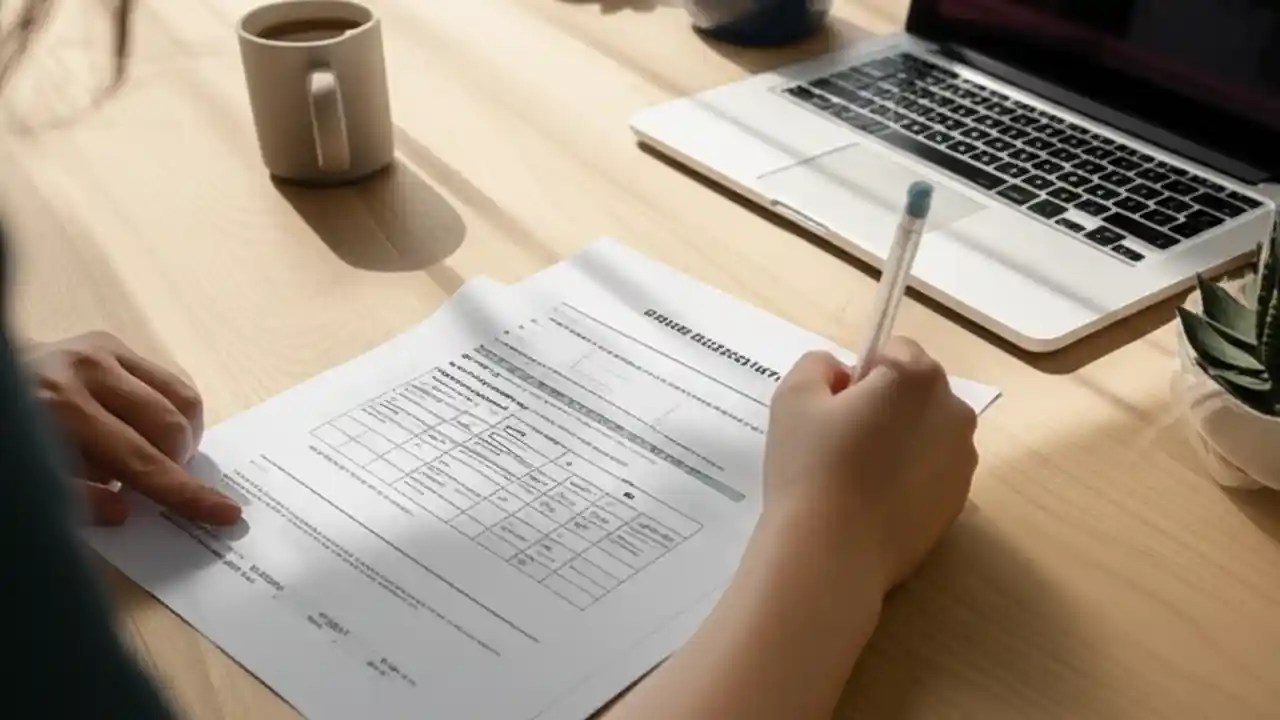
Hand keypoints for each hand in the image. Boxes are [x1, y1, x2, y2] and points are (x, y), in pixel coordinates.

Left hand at [25, 332, 240, 526]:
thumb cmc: (14, 446)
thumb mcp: (31, 480)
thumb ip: (76, 498)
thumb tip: (125, 509)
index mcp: (60, 408)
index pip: (139, 460)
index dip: (184, 492)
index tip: (226, 513)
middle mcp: (86, 371)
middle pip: (167, 426)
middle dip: (176, 465)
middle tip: (158, 483)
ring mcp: (102, 351)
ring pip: (181, 400)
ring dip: (181, 439)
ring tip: (156, 455)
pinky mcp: (110, 343)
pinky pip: (170, 382)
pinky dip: (173, 414)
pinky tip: (148, 429)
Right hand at [763, 338, 977, 594]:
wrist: (832, 554)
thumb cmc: (811, 467)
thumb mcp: (793, 397)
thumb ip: (818, 365)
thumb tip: (843, 375)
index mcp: (916, 377)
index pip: (894, 350)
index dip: (861, 374)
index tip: (836, 408)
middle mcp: (953, 411)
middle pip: (917, 391)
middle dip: (887, 404)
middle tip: (842, 442)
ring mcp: (963, 460)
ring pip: (927, 432)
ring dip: (901, 440)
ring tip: (858, 477)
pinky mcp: (960, 502)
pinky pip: (932, 472)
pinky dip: (910, 477)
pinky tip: (875, 504)